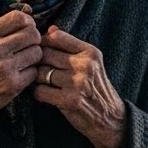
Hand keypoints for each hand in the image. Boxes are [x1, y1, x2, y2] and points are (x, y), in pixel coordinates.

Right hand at [0, 10, 40, 147]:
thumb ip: (0, 28)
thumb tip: (28, 10)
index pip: (18, 17)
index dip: (27, 22)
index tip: (25, 29)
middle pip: (32, 34)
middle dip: (33, 39)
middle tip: (26, 47)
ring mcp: (4, 67)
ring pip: (37, 52)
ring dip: (33, 57)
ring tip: (21, 61)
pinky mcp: (13, 85)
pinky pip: (35, 71)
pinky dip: (30, 73)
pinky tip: (19, 75)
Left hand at [32, 25, 128, 147]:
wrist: (110, 118)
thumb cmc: (96, 89)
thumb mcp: (91, 63)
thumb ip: (71, 46)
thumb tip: (51, 29)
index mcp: (90, 52)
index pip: (56, 37)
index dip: (43, 44)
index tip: (42, 52)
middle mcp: (85, 65)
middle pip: (45, 54)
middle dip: (39, 62)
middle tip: (40, 70)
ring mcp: (77, 83)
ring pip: (40, 73)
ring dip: (37, 79)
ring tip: (43, 84)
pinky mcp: (69, 100)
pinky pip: (40, 91)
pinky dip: (38, 94)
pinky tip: (46, 96)